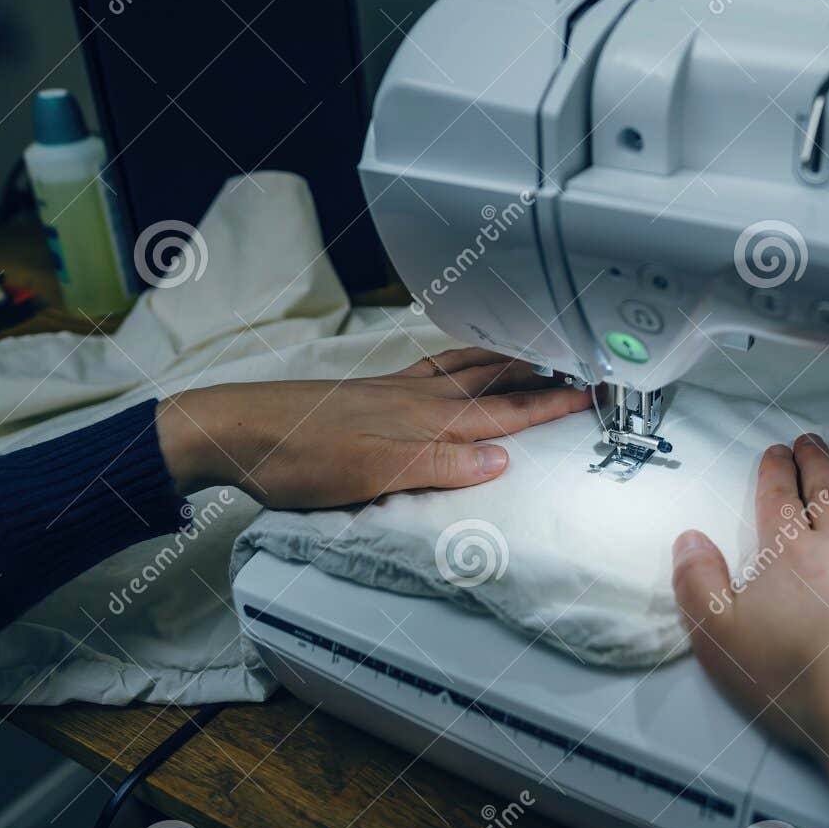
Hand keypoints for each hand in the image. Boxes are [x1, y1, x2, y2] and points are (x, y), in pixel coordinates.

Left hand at [155, 348, 589, 507]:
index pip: (504, 415)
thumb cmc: (298, 457)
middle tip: (580, 366)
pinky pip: (435, 369)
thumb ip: (441, 465)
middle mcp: (417, 400)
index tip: (590, 396)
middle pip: (493, 384)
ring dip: (507, 362)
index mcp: (426, 421)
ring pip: (466, 371)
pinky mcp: (373, 394)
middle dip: (541, 375)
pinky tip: (460, 364)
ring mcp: (395, 393)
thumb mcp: (374, 473)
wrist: (237, 431)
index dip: (550, 406)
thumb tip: (502, 458)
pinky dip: (462, 360)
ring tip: (536, 354)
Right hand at [671, 434, 828, 802]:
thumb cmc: (801, 681)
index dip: (774, 472)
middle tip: (811, 441)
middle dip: (817, 462)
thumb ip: (698, 585)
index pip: (777, 499)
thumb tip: (689, 542)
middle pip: (828, 492)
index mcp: (790, 555)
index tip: (775, 453)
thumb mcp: (721, 639)